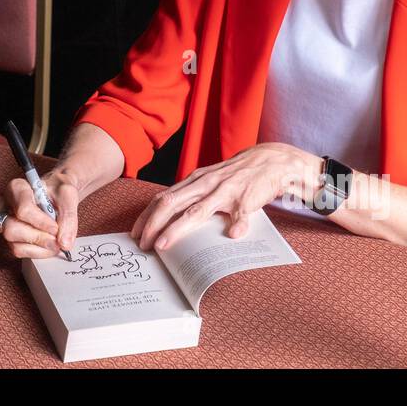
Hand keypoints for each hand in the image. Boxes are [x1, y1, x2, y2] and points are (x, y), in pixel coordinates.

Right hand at [0, 168, 80, 258]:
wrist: (58, 194)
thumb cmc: (59, 190)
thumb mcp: (68, 195)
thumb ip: (68, 216)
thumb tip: (65, 243)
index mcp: (16, 188)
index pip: (22, 209)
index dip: (40, 222)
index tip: (55, 228)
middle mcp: (5, 205)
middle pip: (12, 229)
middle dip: (38, 238)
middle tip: (57, 239)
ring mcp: (5, 222)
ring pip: (14, 244)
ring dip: (39, 248)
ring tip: (55, 242)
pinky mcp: (12, 237)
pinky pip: (19, 251)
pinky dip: (37, 252)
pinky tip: (49, 246)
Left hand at [131, 142, 320, 251]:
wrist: (270, 160)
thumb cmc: (235, 175)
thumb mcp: (209, 182)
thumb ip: (192, 198)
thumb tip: (170, 219)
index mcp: (195, 181)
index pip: (163, 198)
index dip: (147, 216)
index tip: (136, 233)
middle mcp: (206, 184)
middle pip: (172, 203)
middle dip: (154, 224)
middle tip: (143, 245)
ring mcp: (226, 191)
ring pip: (198, 210)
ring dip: (178, 228)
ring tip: (165, 243)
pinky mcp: (248, 198)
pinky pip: (242, 212)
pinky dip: (238, 223)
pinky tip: (234, 236)